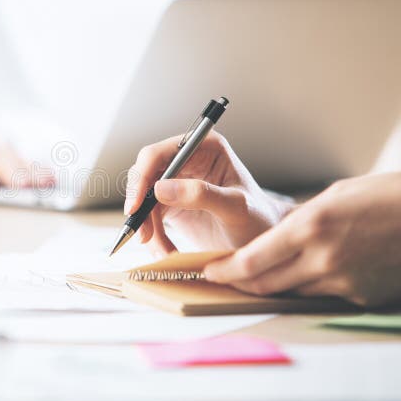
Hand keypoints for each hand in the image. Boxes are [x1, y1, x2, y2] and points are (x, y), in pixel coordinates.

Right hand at [124, 131, 290, 254]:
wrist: (265, 244)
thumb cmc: (260, 221)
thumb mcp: (236, 208)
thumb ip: (202, 194)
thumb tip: (160, 188)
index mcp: (205, 148)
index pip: (159, 154)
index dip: (142, 178)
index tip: (136, 207)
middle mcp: (188, 160)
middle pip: (145, 176)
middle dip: (140, 208)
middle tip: (143, 235)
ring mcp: (178, 182)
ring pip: (143, 200)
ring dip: (146, 227)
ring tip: (162, 251)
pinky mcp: (172, 204)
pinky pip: (149, 218)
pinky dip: (152, 237)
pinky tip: (164, 251)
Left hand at [204, 172, 400, 306]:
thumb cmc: (387, 197)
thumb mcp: (333, 197)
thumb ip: (299, 220)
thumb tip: (274, 239)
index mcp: (310, 227)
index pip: (250, 261)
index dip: (224, 270)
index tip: (208, 270)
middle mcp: (323, 259)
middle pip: (263, 284)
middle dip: (238, 283)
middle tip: (222, 278)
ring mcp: (344, 281)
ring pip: (291, 291)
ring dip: (272, 284)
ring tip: (262, 273)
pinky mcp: (362, 297)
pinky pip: (323, 294)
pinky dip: (311, 285)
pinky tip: (316, 270)